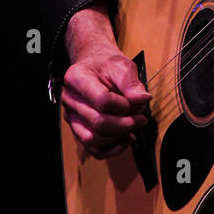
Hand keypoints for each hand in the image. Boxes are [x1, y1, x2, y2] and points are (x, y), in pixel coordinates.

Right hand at [61, 9, 151, 157]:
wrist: (95, 66)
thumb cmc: (106, 65)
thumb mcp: (122, 65)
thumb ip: (132, 83)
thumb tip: (143, 100)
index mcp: (77, 78)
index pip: (102, 101)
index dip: (124, 106)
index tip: (139, 102)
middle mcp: (70, 99)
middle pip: (98, 123)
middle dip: (125, 124)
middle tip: (141, 118)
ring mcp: (72, 116)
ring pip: (93, 139)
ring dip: (119, 137)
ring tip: (134, 127)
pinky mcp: (78, 129)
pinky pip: (93, 149)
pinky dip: (112, 149)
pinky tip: (125, 139)